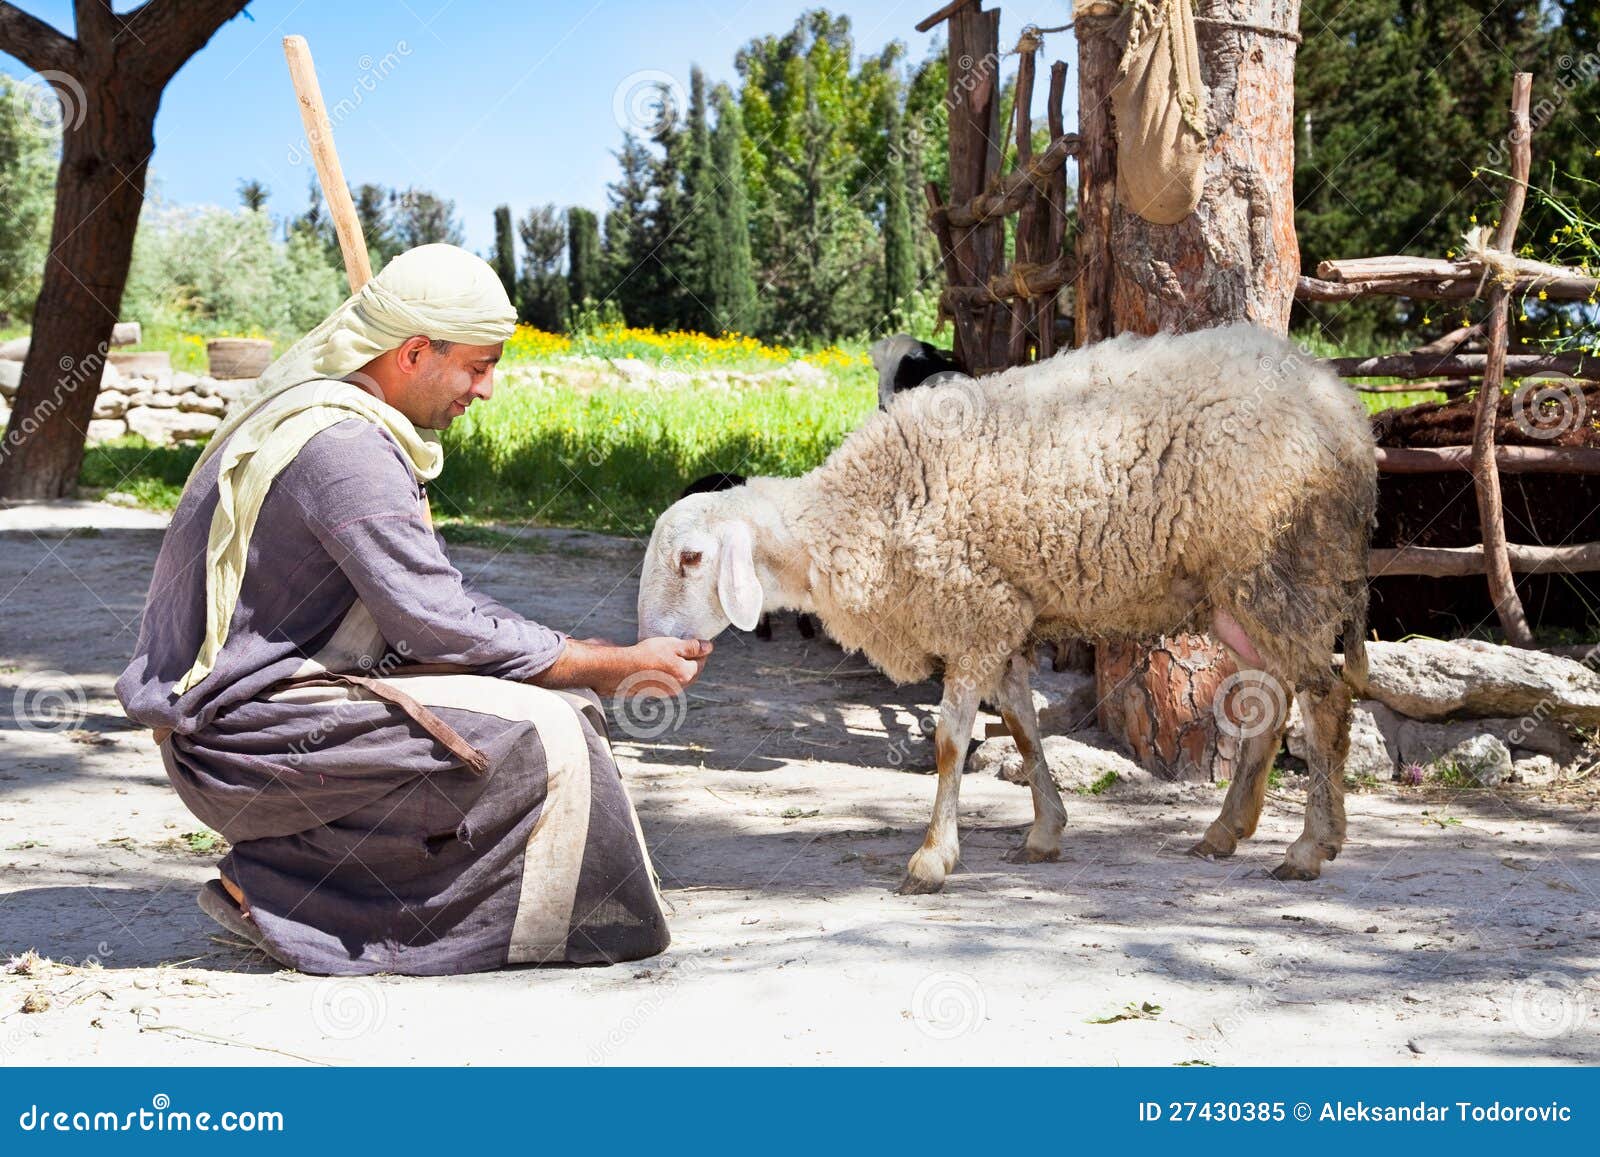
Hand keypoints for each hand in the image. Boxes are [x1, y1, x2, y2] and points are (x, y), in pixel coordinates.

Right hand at [534, 636, 711, 696]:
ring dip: (674, 665)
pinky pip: (661, 680)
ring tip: (666, 652)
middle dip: (688, 659)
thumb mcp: (672, 646)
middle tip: (682, 645)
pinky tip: (652, 661)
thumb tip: (709, 647)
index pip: (701, 661)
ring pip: (675, 676)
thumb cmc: (646, 656)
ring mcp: (663, 691)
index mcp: (686, 675)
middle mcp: (677, 687)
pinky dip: (661, 671)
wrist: (618, 670)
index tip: (695, 640)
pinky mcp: (649, 691)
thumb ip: (692, 647)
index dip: (700, 649)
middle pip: (689, 671)